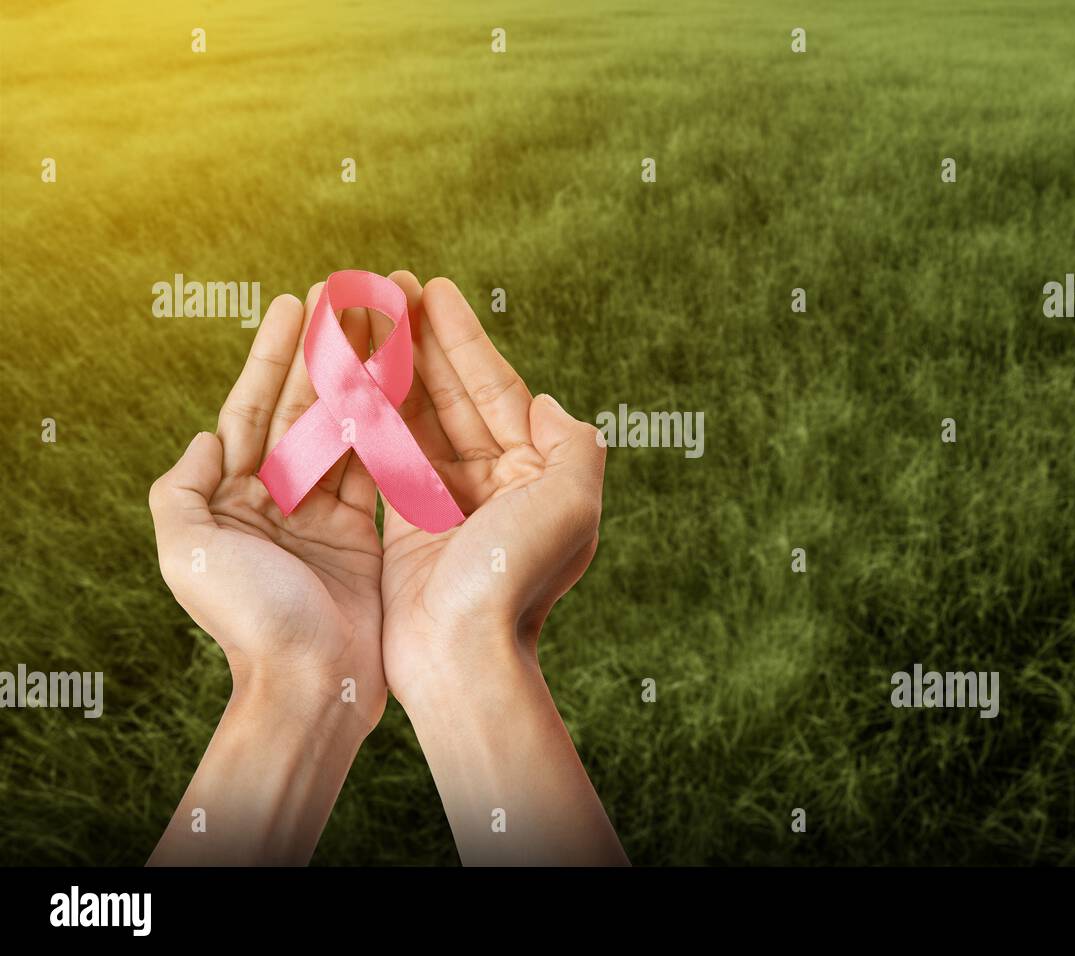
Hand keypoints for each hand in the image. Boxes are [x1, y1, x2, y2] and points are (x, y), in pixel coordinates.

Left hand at [148, 288, 385, 734]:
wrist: (314, 684)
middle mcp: (278, 500)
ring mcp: (324, 516)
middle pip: (302, 409)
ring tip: (383, 325)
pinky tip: (403, 385)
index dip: (274, 354)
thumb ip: (184, 489)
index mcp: (231, 498)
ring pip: (346, 429)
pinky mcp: (365, 535)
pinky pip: (379, 467)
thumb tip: (208, 436)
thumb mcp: (188, 551)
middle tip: (350, 296)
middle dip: (325, 351)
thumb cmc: (249, 620)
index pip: (253, 408)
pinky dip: (390, 426)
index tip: (298, 303)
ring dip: (361, 377)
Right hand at [371, 273, 604, 705]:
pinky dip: (371, 415)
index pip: (498, 389)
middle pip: (454, 395)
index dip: (465, 337)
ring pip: (417, 418)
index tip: (433, 288)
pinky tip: (350, 375)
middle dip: (422, 339)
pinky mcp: (408, 524)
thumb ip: (573, 446)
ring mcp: (449, 502)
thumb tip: (550, 404)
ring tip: (363, 316)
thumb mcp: (571, 506)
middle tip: (386, 284)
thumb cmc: (515, 580)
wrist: (463, 657)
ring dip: (393, 367)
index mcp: (537, 473)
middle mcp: (495, 482)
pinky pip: (387, 455)